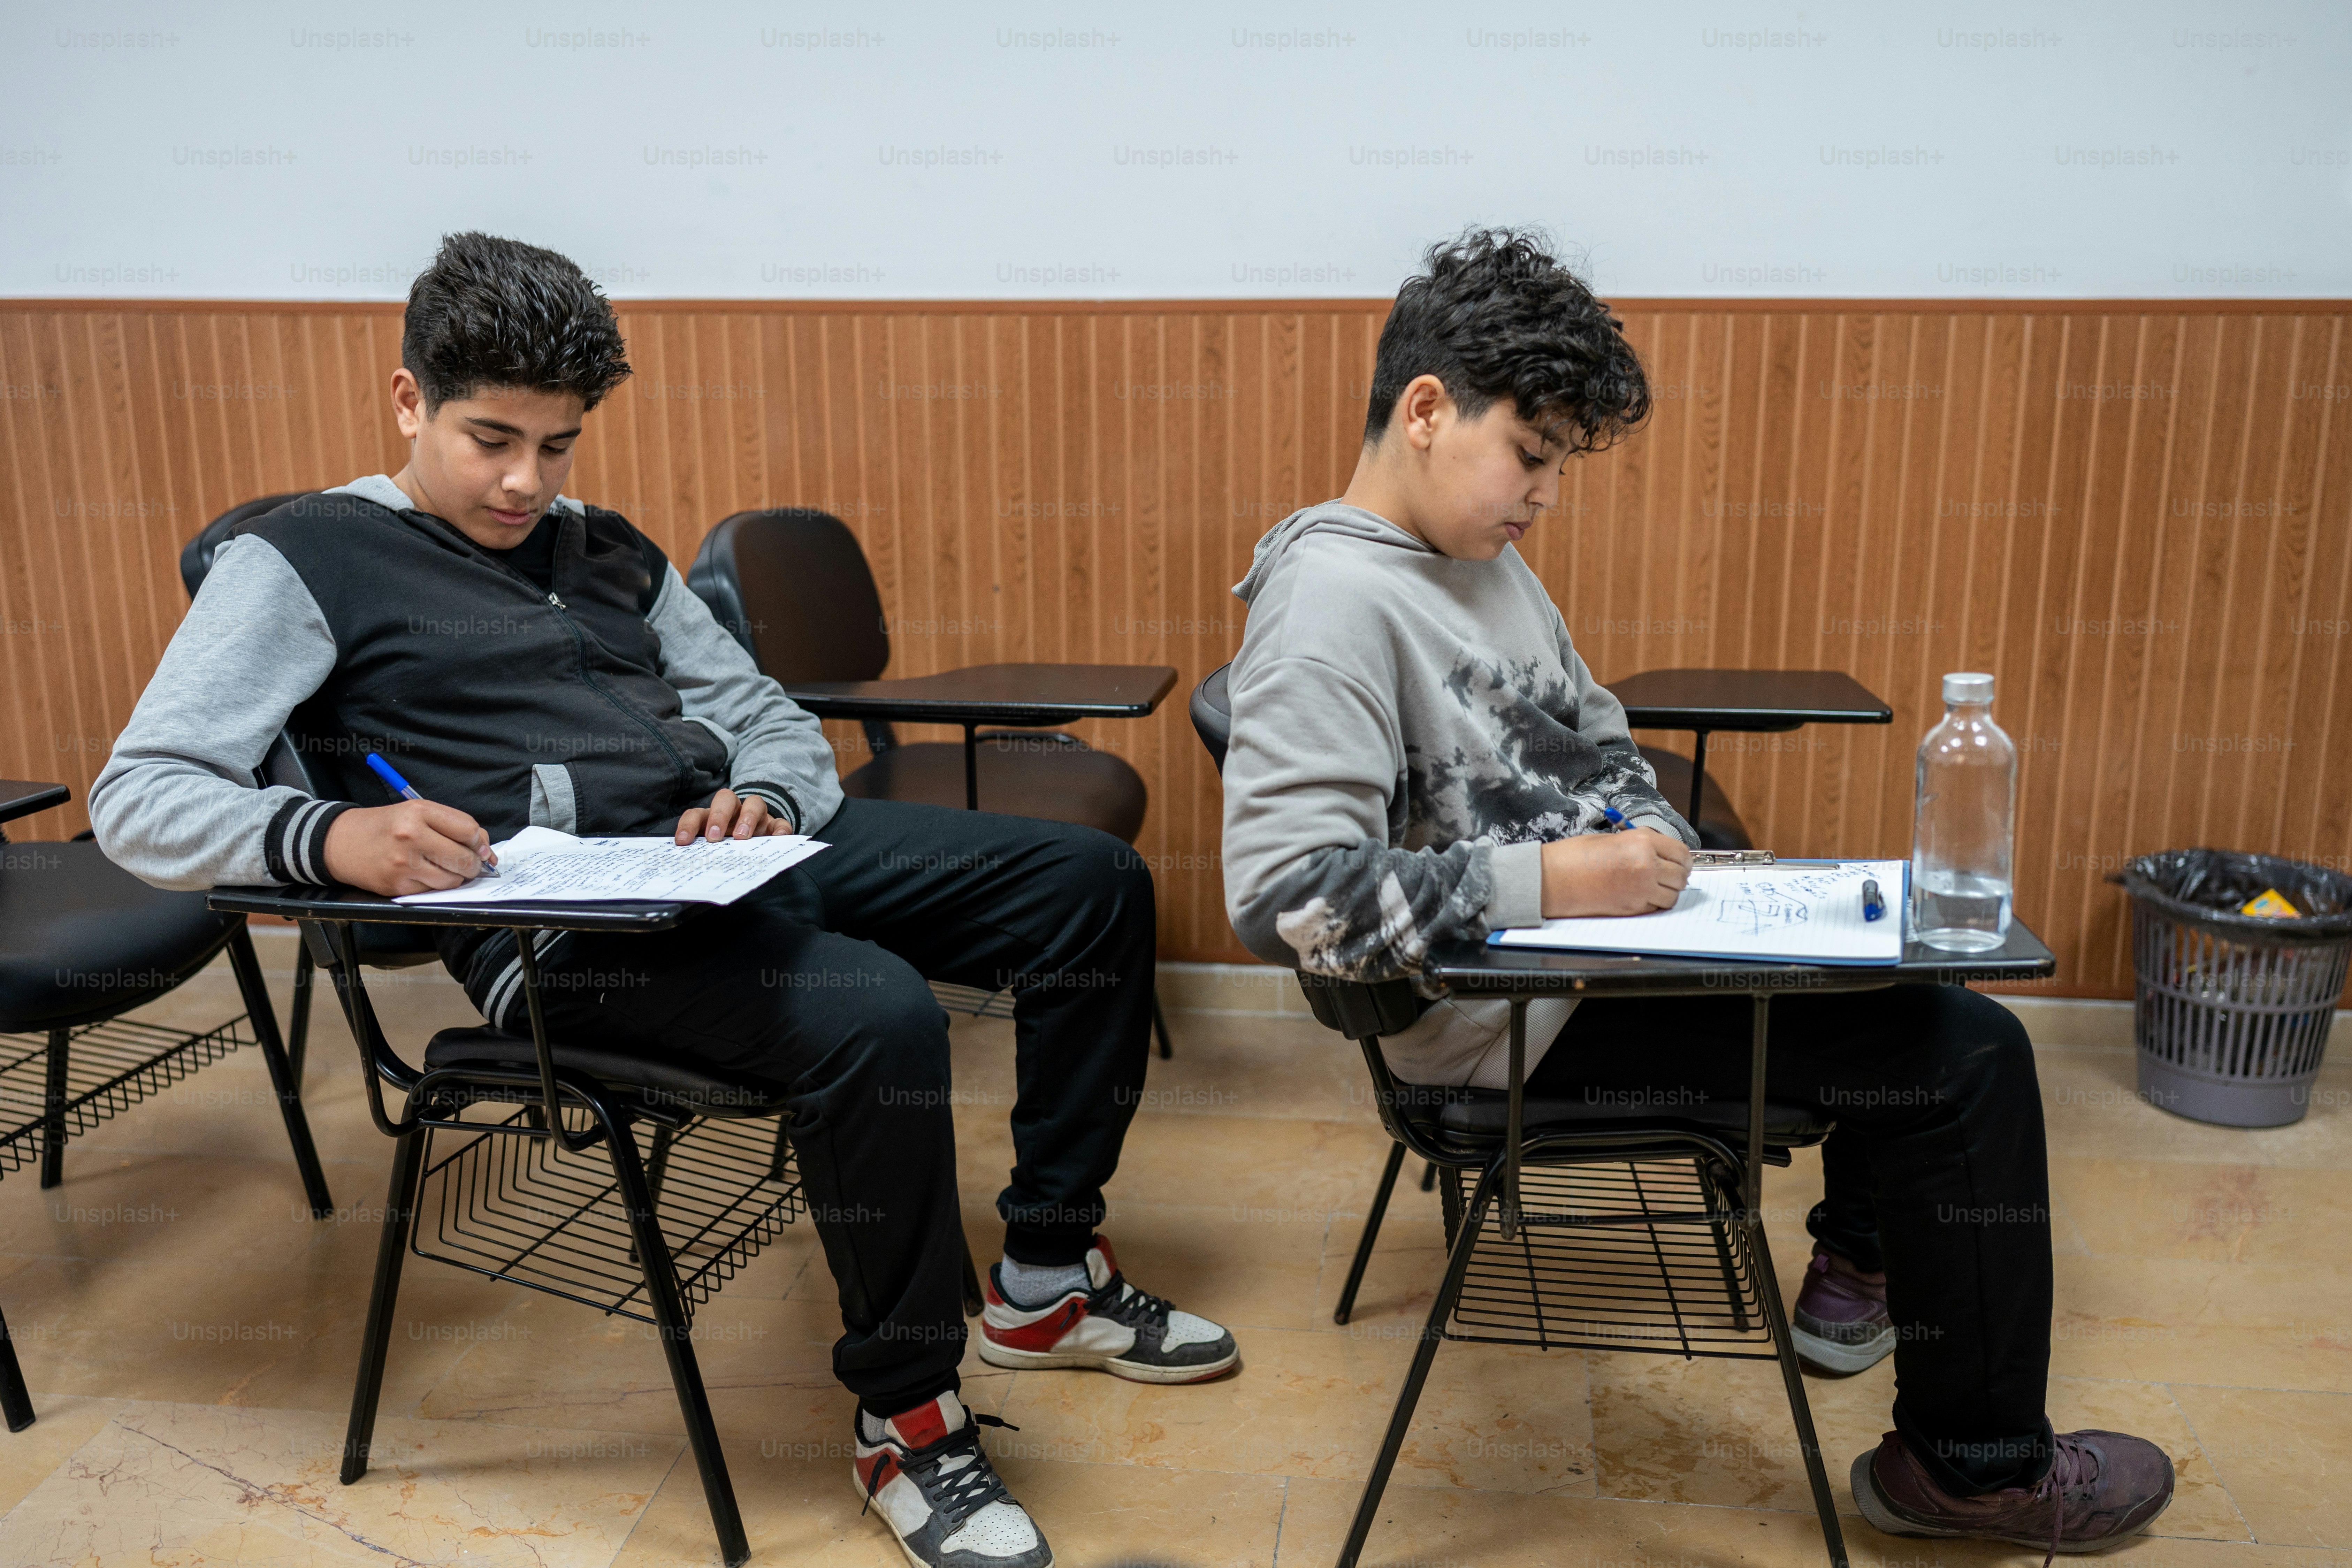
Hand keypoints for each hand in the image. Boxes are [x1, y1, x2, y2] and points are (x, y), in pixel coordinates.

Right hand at [322, 800, 494, 894]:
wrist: (340, 842)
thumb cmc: (385, 826)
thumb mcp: (416, 813)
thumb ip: (452, 825)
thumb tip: (486, 848)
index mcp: (419, 812)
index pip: (468, 830)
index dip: (479, 842)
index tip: (479, 847)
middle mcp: (411, 836)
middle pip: (464, 858)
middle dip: (473, 863)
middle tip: (469, 862)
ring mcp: (403, 864)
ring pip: (452, 879)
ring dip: (456, 876)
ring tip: (443, 867)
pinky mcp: (397, 886)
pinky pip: (433, 891)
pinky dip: (435, 885)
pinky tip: (423, 874)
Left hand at [673, 788, 792, 843]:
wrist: (754, 843)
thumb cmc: (727, 847)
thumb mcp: (712, 849)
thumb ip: (701, 853)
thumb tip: (685, 864)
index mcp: (712, 816)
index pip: (697, 814)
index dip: (688, 825)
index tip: (683, 842)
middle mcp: (734, 811)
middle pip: (726, 799)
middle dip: (719, 815)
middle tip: (714, 837)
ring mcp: (756, 816)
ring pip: (754, 803)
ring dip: (747, 817)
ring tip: (742, 837)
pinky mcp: (774, 825)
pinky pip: (780, 822)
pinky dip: (780, 829)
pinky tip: (778, 838)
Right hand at [1539, 827, 1691, 917]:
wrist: (1552, 879)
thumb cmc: (1574, 856)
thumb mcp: (1611, 839)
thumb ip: (1640, 844)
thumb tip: (1662, 855)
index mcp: (1641, 841)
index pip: (1681, 852)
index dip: (1683, 859)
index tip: (1679, 861)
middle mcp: (1646, 864)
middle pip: (1681, 875)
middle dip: (1677, 876)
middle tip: (1668, 875)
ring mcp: (1640, 889)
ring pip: (1672, 895)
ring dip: (1667, 891)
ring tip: (1653, 886)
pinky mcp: (1632, 908)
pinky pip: (1656, 907)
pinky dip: (1654, 903)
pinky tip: (1639, 895)